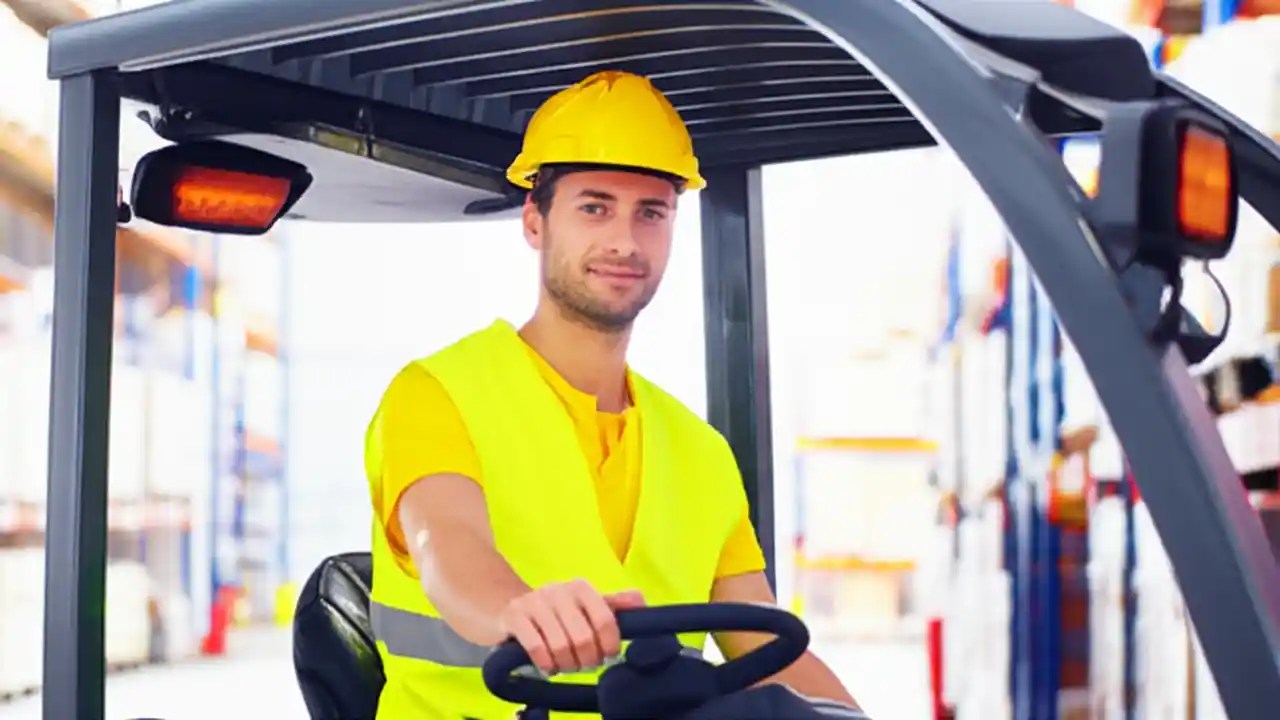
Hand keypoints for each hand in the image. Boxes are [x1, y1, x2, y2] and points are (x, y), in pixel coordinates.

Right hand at [498, 579, 645, 674]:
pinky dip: (546, 664)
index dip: (610, 645)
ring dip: (565, 664)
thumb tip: (642, 601)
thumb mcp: (585, 607)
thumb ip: (613, 605)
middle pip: (583, 638)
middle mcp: (558, 590)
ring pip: (560, 645)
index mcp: (580, 588)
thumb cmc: (555, 613)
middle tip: (583, 665)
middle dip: (586, 660)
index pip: (606, 620)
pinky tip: (548, 666)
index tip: (607, 656)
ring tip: (564, 665)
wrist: (507, 608)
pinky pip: (536, 648)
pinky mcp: (514, 616)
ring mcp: (534, 602)